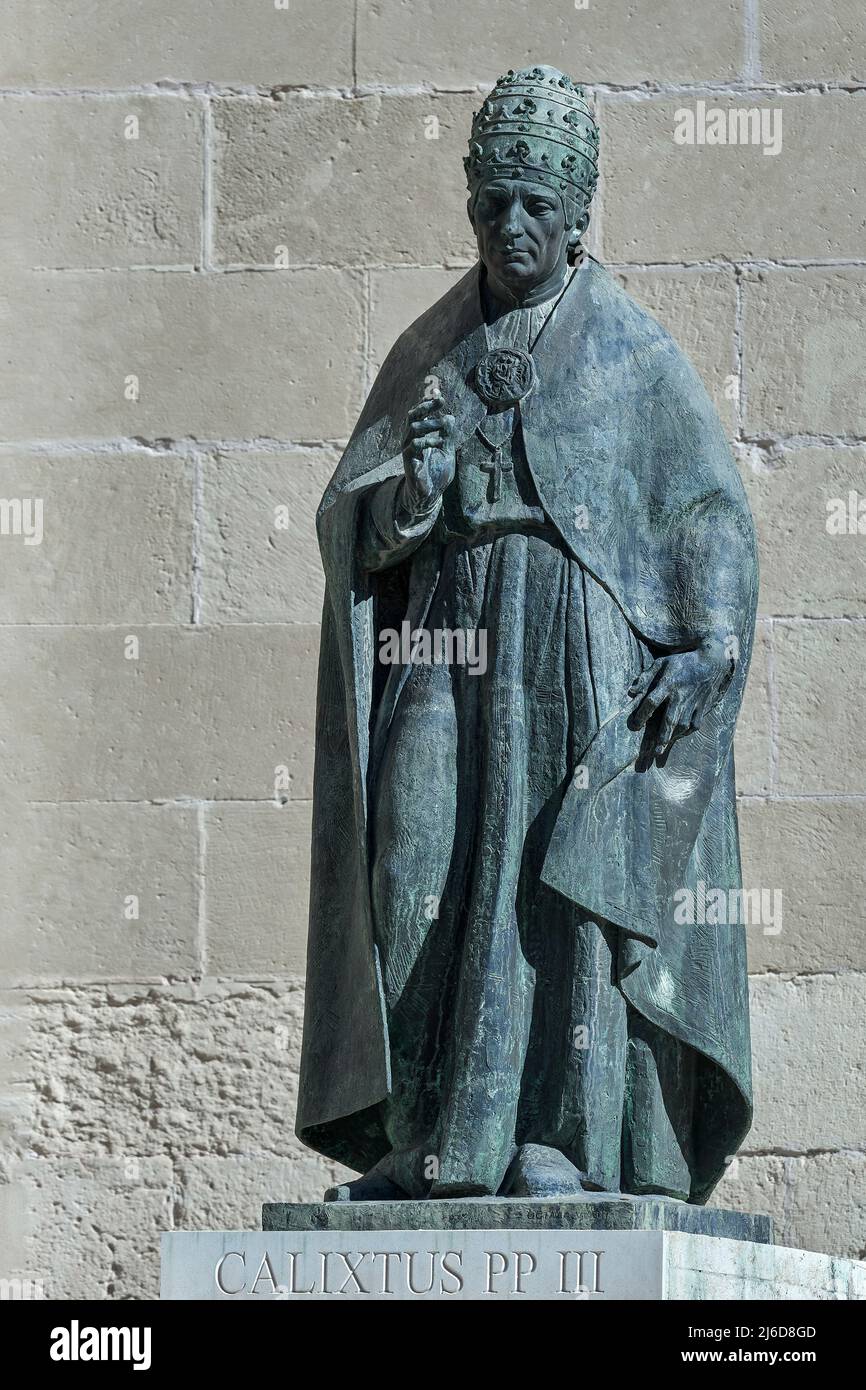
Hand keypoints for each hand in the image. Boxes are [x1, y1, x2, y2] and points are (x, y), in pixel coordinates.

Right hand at [402, 391, 455, 511]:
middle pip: (412, 416)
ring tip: (444, 424)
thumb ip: (448, 436)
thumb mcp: (447, 451)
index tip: (440, 395)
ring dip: (431, 423)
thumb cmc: (437, 472)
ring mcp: (408, 449)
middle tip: (441, 401)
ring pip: (413, 428)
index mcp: (420, 435)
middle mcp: (411, 439)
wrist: (430, 494)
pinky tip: (439, 442)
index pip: (420, 414)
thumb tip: (450, 417)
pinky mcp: (409, 460)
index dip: (428, 403)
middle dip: (426, 406)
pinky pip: (414, 445)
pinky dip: (428, 441)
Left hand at [627, 635, 734, 768]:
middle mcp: (680, 696)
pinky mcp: (702, 706)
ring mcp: (693, 702)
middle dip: (661, 736)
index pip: (652, 701)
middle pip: (669, 719)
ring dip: (673, 737)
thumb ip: (645, 677)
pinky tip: (678, 736)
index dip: (642, 714)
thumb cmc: (682, 662)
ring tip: (663, 748)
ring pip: (682, 724)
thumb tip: (631, 693)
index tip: (635, 725)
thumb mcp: (661, 664)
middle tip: (654, 751)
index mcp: (668, 684)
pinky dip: (687, 732)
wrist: (711, 661)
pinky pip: (695, 723)